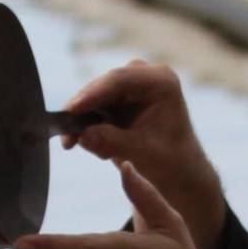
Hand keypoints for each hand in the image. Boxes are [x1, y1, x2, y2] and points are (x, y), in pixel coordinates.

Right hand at [58, 59, 226, 248]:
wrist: (181, 172)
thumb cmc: (172, 162)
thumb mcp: (144, 154)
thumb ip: (113, 142)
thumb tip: (82, 136)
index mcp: (161, 81)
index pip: (120, 81)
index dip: (92, 95)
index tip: (70, 111)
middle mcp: (146, 76)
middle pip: (104, 87)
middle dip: (83, 112)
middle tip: (66, 137)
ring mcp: (133, 86)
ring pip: (97, 98)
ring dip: (86, 123)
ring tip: (84, 148)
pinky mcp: (122, 99)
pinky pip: (98, 109)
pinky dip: (92, 128)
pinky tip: (97, 149)